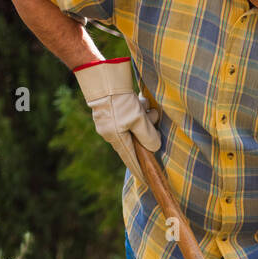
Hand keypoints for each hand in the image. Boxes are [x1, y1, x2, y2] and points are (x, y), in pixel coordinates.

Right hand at [73, 57, 159, 176]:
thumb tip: (154, 147)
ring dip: (145, 115)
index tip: (147, 180)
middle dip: (148, 129)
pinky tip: (139, 100)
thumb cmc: (120, 100)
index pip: (131, 159)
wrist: (103, 77)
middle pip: (137, 139)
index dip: (140, 169)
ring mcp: (113, 121)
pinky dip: (139, 108)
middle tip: (151, 117)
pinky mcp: (115, 109)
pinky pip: (132, 114)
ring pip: (137, 124)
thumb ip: (148, 136)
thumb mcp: (138, 119)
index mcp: (116, 139)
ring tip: (144, 104)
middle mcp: (113, 132)